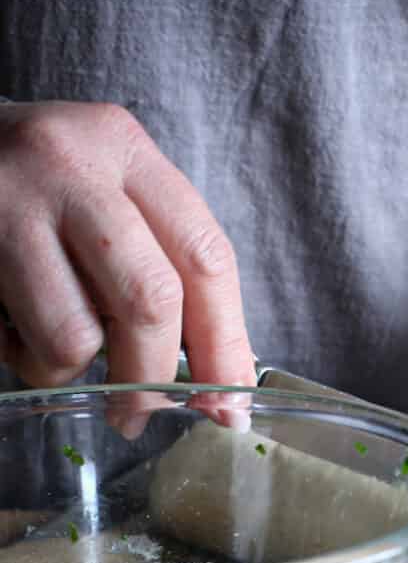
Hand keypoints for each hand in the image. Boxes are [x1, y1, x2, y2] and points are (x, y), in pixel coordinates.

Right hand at [0, 100, 254, 386]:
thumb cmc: (37, 184)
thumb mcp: (108, 192)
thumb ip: (164, 261)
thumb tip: (221, 371)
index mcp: (125, 149)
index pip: (205, 255)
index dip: (226, 341)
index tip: (230, 400)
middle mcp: (69, 164)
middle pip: (150, 298)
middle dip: (154, 375)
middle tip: (142, 414)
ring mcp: (7, 201)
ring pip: (74, 333)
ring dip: (71, 370)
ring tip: (57, 360)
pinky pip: (10, 338)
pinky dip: (24, 357)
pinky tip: (15, 331)